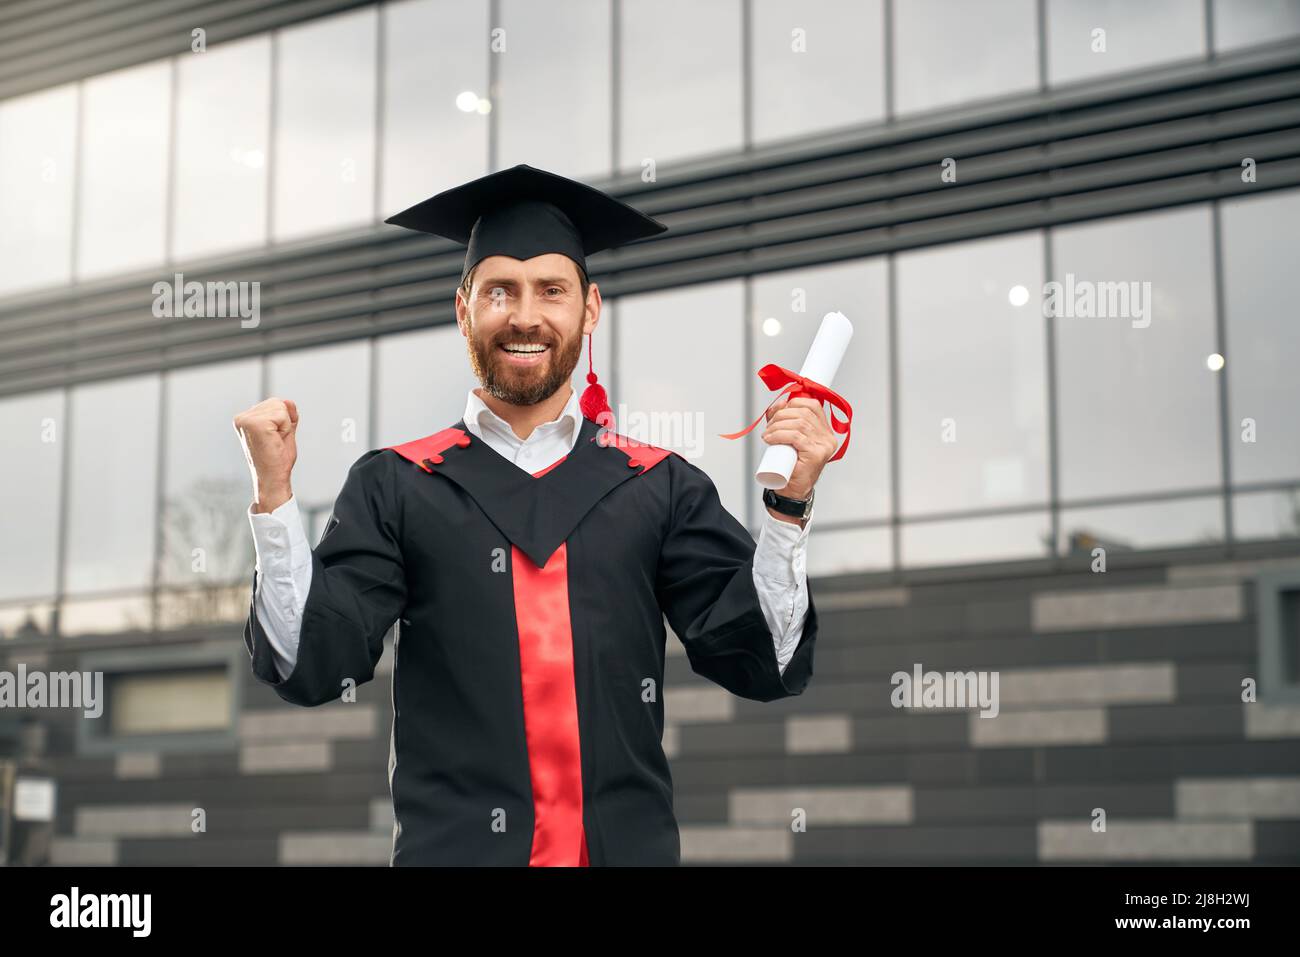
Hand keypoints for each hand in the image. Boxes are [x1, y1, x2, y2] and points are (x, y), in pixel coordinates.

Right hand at [233, 397, 298, 512]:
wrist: (273, 479)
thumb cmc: (277, 459)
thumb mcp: (284, 431)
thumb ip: (287, 415)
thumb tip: (288, 401)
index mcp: (245, 419)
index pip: (275, 403)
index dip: (283, 421)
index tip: (274, 439)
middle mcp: (241, 417)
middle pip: (278, 403)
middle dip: (284, 423)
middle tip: (275, 442)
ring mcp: (245, 420)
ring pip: (281, 407)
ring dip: (285, 426)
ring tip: (274, 442)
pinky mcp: (254, 424)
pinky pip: (282, 415)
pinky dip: (285, 429)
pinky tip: (275, 441)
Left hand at [760, 394, 837, 501]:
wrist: (792, 490)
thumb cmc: (790, 465)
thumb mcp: (788, 437)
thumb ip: (785, 419)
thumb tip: (779, 403)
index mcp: (825, 430)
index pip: (813, 405)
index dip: (793, 403)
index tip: (778, 412)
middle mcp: (828, 437)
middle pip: (804, 413)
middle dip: (781, 416)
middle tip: (769, 427)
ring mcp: (824, 446)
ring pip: (799, 424)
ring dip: (778, 426)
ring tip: (768, 435)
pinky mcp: (816, 454)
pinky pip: (796, 437)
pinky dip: (780, 434)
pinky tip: (770, 439)